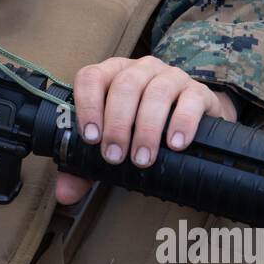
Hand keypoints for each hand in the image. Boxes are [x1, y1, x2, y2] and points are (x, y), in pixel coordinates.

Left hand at [55, 56, 238, 204]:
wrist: (191, 124)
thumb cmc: (139, 130)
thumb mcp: (111, 143)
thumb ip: (84, 166)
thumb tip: (65, 194)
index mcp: (111, 75)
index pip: (91, 77)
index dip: (88, 105)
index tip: (90, 137)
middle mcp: (140, 70)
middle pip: (124, 85)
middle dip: (117, 124)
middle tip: (115, 156)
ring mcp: (171, 77)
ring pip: (156, 92)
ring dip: (146, 128)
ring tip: (142, 158)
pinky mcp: (198, 92)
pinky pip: (191, 100)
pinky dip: (182, 122)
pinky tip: (175, 144)